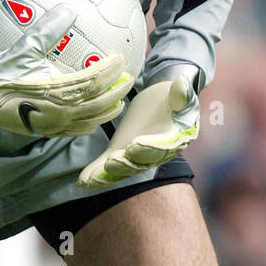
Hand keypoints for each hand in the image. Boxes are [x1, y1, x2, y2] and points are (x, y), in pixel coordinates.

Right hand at [0, 3, 132, 137]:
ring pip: (91, 120)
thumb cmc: (3, 73)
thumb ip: (48, 28)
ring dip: (108, 110)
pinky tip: (94, 116)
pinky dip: (91, 123)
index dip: (111, 70)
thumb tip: (67, 9)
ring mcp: (56, 124)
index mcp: (59, 91)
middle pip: (100, 103)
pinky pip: (77, 130)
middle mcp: (61, 111)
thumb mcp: (25, 46)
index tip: (121, 59)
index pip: (94, 81)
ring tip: (119, 101)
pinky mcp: (48, 131)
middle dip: (118, 91)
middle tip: (128, 79)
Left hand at [77, 74, 199, 187]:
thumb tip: (182, 84)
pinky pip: (108, 167)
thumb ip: (181, 94)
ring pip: (122, 170)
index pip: (162, 147)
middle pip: (141, 164)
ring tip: (90, 179)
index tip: (134, 146)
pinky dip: (95, 174)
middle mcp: (156, 154)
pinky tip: (82, 181)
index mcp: (174, 139)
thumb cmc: (173, 96)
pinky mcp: (121, 154)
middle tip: (110, 162)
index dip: (149, 148)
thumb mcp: (179, 92)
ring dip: (106, 176)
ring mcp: (136, 157)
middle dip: (125, 165)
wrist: (162, 101)